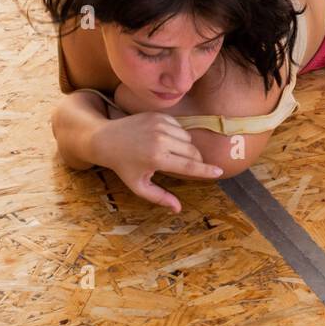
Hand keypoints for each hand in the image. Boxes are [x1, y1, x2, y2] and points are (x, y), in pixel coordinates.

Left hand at [91, 110, 223, 211]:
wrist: (105, 139)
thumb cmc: (123, 165)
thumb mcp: (138, 185)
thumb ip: (159, 197)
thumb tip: (178, 209)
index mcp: (156, 159)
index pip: (188, 166)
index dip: (205, 170)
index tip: (219, 172)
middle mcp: (160, 140)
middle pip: (192, 152)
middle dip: (196, 161)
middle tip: (188, 167)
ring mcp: (160, 125)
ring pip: (188, 138)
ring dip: (186, 148)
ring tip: (172, 154)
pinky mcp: (159, 116)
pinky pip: (180, 127)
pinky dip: (178, 135)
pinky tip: (166, 141)